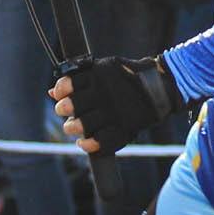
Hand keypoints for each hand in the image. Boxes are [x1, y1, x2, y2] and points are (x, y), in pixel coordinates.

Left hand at [50, 55, 180, 154]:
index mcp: (99, 76)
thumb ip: (81, 79)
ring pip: (84, 125)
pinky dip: (88, 144)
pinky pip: (101, 141)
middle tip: (64, 111)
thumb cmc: (128, 77)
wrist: (161, 86)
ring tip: (72, 127)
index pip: (69, 84)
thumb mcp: (105, 70)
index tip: (60, 95)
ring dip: (73, 127)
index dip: (61, 91)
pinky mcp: (124, 128)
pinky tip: (83, 142)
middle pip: (73, 105)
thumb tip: (52, 91)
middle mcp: (104, 94)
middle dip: (64, 109)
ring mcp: (114, 112)